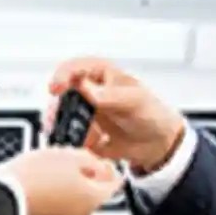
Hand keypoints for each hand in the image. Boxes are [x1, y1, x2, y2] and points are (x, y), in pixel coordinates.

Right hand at [0, 147, 121, 214]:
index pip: (114, 184)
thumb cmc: (34, 177)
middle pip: (92, 194)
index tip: (103, 161)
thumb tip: (99, 166)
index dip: (109, 169)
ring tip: (49, 170)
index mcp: (93, 200)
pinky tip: (38, 183)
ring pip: (73, 201)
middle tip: (70, 161)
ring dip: (66, 187)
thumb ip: (91, 161)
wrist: (2, 197)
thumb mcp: (69, 155)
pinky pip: (55, 208)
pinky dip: (51, 197)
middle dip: (84, 178)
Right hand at [45, 57, 184, 173]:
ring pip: (62, 117)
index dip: (61, 75)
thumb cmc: (152, 112)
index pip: (74, 67)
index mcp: (100, 74)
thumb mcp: (135, 100)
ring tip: (73, 138)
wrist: (159, 144)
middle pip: (61, 95)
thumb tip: (87, 88)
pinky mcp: (84, 133)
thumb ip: (110, 95)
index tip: (55, 88)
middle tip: (56, 121)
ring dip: (63, 128)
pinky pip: (70, 137)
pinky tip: (87, 147)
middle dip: (58, 109)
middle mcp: (88, 91)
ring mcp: (85, 113)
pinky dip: (74, 143)